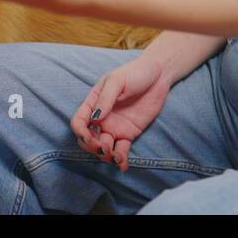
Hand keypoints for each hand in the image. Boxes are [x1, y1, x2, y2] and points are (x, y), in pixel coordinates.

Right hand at [70, 56, 170, 171]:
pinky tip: (123, 165)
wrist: (158, 75)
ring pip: (103, 147)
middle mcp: (101, 118)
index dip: (80, 132)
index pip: (79, 121)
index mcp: (93, 103)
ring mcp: (114, 127)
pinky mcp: (129, 134)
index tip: (88, 137)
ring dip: (105, 155)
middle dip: (92, 147)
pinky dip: (120, 160)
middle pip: (88, 139)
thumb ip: (105, 99)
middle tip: (103, 147)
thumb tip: (95, 118)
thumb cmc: (134, 73)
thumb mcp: (117, 81)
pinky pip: (121, 150)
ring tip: (115, 157)